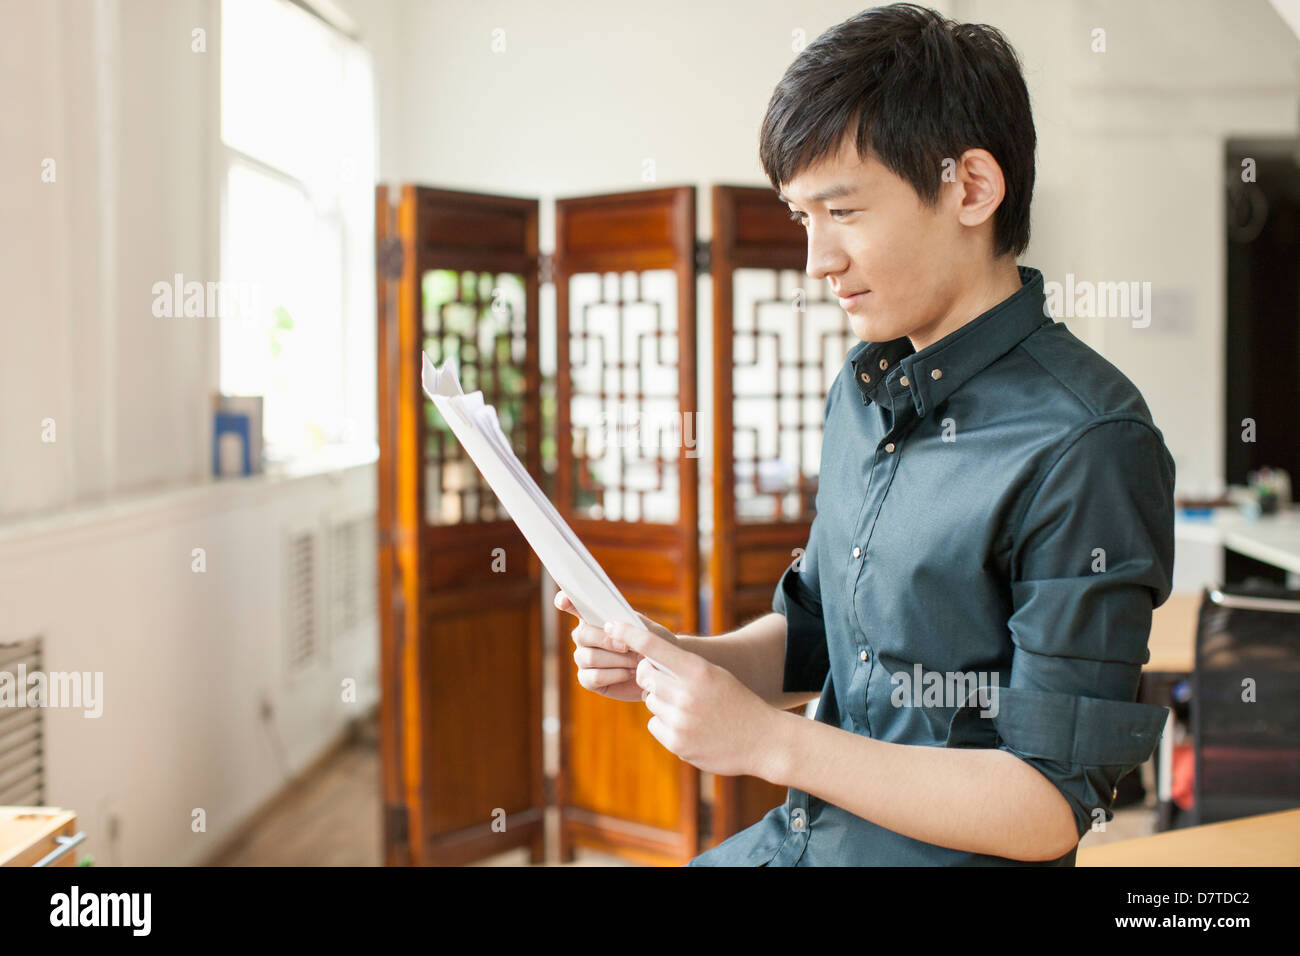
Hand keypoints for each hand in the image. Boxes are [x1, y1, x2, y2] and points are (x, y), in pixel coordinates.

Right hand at [554, 590, 679, 702]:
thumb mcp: (647, 629)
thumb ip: (630, 624)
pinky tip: (628, 673)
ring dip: (616, 660)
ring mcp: (584, 658)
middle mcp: (585, 637)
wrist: (662, 672)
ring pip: (588, 657)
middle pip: (581, 635)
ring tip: (635, 661)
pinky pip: (592, 677)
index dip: (566, 601)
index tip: (563, 601)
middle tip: (628, 647)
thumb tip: (609, 625)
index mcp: (595, 618)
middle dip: (606, 640)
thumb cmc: (653, 645)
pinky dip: (614, 675)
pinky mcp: (588, 680)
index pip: (574, 605)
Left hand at [608, 620, 781, 779]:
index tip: (611, 625)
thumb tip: (646, 664)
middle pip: (645, 676)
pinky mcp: (677, 743)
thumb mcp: (714, 675)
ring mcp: (681, 721)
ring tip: (691, 709)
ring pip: (650, 702)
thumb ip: (683, 668)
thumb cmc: (736, 701)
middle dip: (651, 677)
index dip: (629, 634)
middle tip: (669, 682)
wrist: (763, 740)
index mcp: (697, 670)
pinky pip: (655, 725)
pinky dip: (666, 725)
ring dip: (663, 703)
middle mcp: (686, 694)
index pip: (654, 647)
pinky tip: (691, 727)